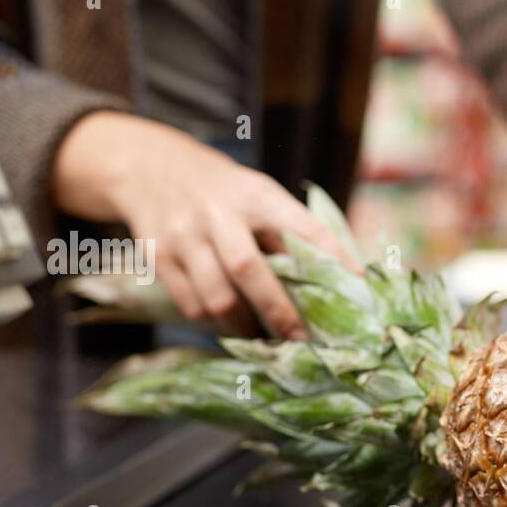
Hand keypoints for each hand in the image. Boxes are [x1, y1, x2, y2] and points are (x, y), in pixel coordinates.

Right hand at [53, 112, 352, 337]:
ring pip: (217, 296)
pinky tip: (227, 324)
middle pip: (249, 269)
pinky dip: (213, 321)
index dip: (332, 259)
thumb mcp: (258, 194)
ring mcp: (184, 235)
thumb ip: (290, 232)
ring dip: (244, 326)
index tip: (358, 288)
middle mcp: (219, 213)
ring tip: (262, 338)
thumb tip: (340, 279)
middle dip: (279, 311)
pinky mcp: (158, 256)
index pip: (302, 228)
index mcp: (257, 195)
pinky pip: (191, 303)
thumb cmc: (224, 193)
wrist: (148, 166)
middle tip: (301, 340)